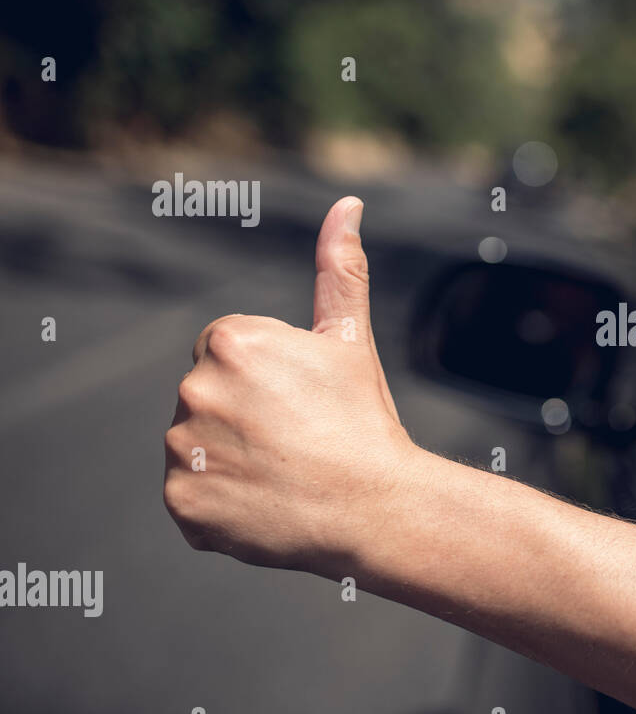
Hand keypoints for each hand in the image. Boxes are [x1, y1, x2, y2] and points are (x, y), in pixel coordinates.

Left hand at [164, 197, 415, 571]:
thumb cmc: (365, 421)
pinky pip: (190, 494)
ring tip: (282, 475)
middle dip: (243, 417)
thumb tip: (347, 205)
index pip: (226, 353)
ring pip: (196, 446)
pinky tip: (264, 504)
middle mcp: (195, 388)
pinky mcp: (181, 500)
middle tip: (296, 442)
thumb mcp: (351, 341)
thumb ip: (338, 269)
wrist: (376, 507)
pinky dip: (219, 503)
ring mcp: (183, 449)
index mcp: (232, 342)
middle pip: (207, 397)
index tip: (301, 405)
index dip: (267, 381)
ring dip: (229, 459)